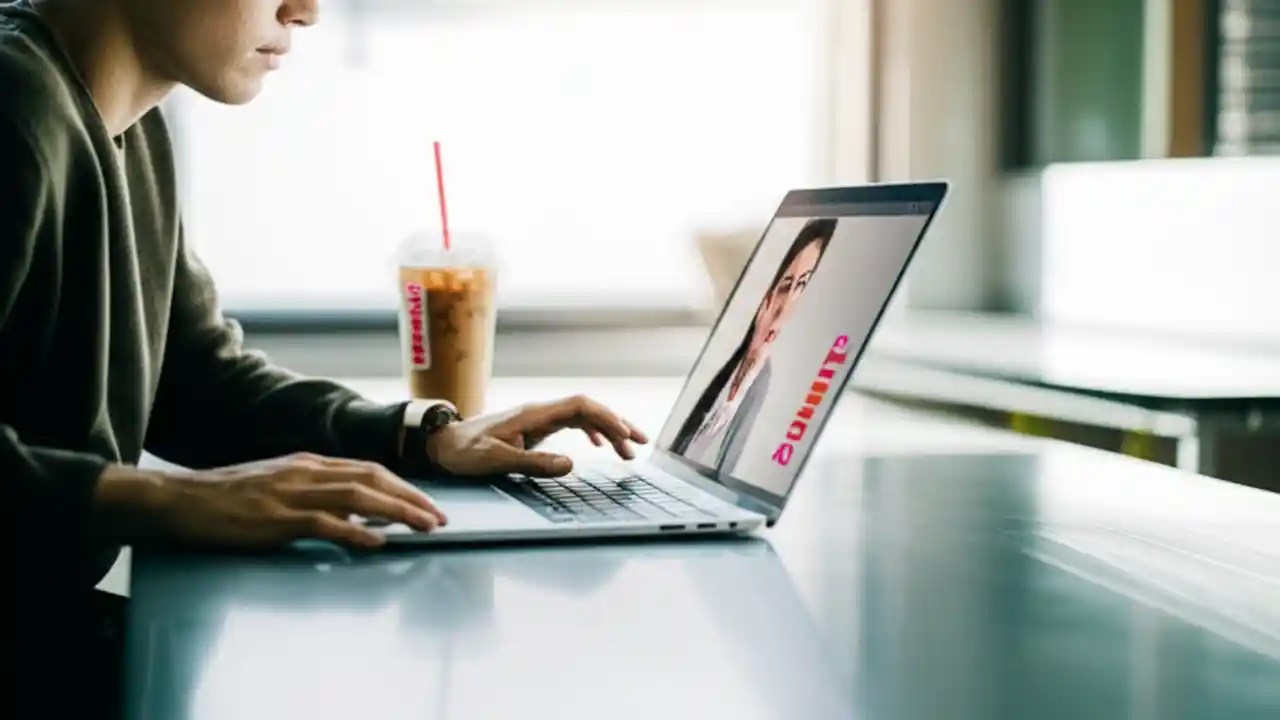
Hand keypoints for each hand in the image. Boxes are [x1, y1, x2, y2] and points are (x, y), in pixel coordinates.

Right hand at [93, 453, 447, 548]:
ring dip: (396, 511)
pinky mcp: (273, 518)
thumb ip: (313, 491)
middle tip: (439, 518)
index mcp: (307, 462)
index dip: (403, 486)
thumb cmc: (226, 498)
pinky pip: (322, 523)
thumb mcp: (276, 484)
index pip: (368, 468)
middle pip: (372, 477)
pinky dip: (353, 531)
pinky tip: (376, 542)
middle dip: (411, 497)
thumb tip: (353, 510)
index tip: (428, 503)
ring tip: (423, 527)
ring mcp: (290, 492)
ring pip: (357, 495)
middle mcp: (305, 470)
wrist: (178, 500)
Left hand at [425, 394, 648, 477]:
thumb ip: (535, 463)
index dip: (607, 418)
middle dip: (616, 424)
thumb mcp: (498, 460)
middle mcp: (540, 412)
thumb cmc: (466, 451)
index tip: (625, 435)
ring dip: (606, 431)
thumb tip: (571, 465)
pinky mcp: (535, 428)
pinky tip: (597, 446)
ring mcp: (539, 419)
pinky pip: (571, 424)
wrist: (444, 444)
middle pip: (588, 409)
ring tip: (627, 451)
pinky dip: (590, 433)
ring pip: (582, 417)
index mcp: (534, 414)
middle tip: (639, 444)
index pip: (580, 406)